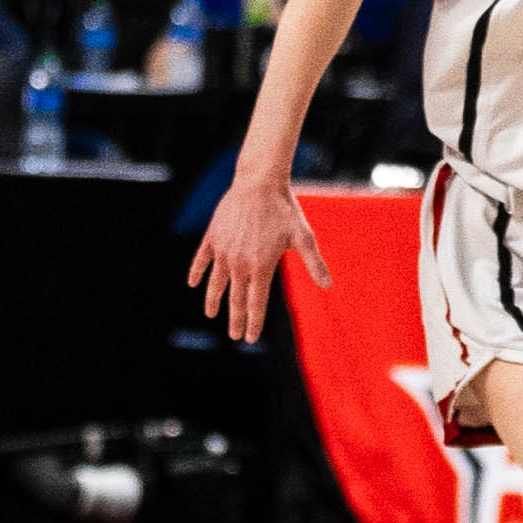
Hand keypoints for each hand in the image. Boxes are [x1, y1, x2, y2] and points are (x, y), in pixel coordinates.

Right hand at [187, 173, 330, 344]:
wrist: (258, 183)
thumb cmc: (285, 210)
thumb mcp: (304, 238)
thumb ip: (314, 264)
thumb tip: (329, 286)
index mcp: (262, 266)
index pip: (256, 303)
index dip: (253, 322)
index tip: (249, 338)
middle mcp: (239, 263)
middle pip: (236, 298)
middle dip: (235, 319)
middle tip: (235, 336)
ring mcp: (223, 251)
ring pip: (216, 283)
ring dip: (214, 301)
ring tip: (212, 315)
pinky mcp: (212, 238)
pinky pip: (201, 260)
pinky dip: (196, 272)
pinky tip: (193, 284)